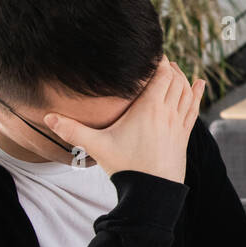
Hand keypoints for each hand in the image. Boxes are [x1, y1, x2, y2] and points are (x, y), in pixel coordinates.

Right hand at [44, 58, 204, 181]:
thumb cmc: (126, 168)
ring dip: (183, 78)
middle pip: (176, 80)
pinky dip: (196, 94)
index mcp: (149, 108)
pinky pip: (194, 108)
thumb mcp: (97, 146)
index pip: (161, 75)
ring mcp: (178, 125)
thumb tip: (47, 118)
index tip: (153, 53)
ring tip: (176, 69)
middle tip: (161, 60)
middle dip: (170, 67)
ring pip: (186, 92)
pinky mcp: (184, 136)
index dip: (160, 61)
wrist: (152, 193)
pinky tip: (199, 85)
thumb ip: (72, 130)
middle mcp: (167, 113)